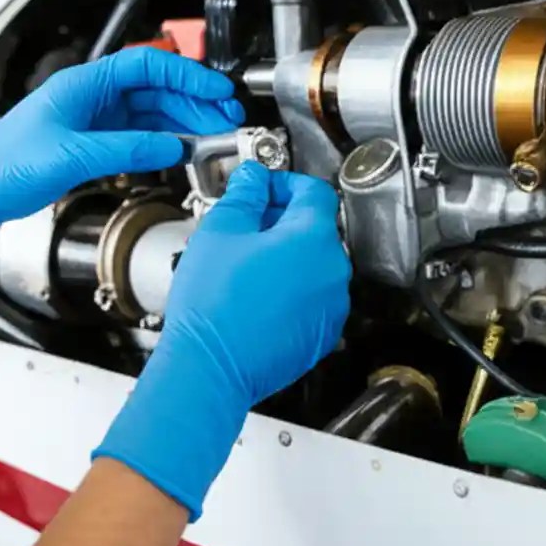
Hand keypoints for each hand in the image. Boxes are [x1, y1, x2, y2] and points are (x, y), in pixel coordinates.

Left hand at [0, 48, 243, 253]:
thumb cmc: (3, 166)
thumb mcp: (71, 156)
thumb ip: (126, 148)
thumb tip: (171, 145)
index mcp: (83, 85)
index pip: (147, 66)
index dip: (186, 75)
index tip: (215, 92)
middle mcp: (91, 97)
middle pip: (156, 88)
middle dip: (194, 101)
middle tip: (225, 118)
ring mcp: (94, 120)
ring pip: (151, 113)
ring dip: (184, 122)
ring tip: (213, 135)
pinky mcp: (92, 143)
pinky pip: (139, 135)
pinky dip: (164, 142)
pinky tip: (182, 150)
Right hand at [94, 161, 350, 519]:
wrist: (211, 367)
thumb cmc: (214, 305)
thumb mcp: (221, 230)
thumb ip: (244, 194)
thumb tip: (254, 178)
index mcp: (314, 238)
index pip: (314, 191)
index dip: (284, 184)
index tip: (262, 190)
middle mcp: (334, 272)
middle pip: (315, 230)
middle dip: (282, 223)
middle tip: (245, 230)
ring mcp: (332, 307)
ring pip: (314, 266)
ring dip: (287, 259)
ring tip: (245, 268)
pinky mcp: (322, 334)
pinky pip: (312, 300)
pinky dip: (291, 292)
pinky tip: (257, 297)